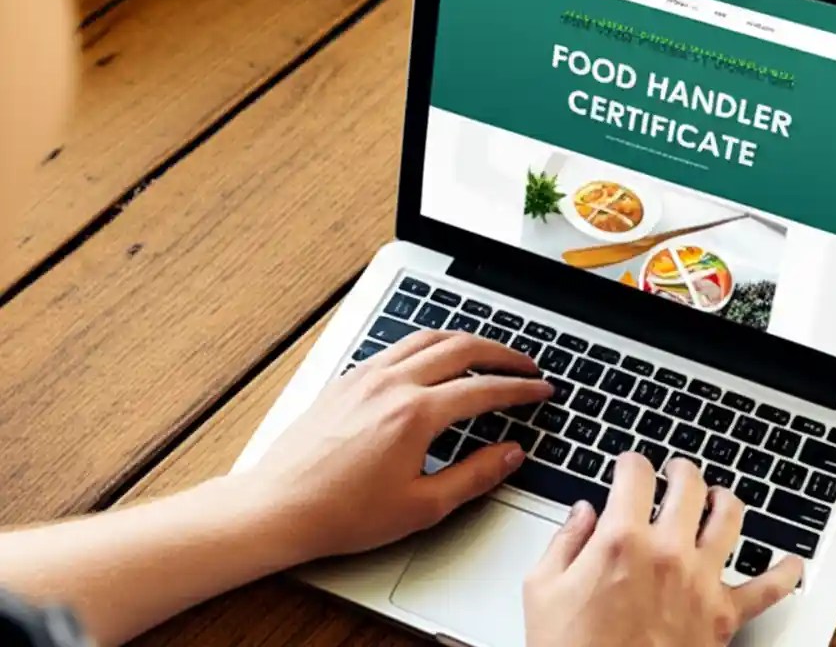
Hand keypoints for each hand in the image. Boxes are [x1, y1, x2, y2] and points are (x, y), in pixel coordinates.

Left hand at [244, 331, 552, 561]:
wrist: (278, 508)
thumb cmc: (342, 514)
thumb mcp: (422, 507)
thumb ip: (475, 476)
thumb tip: (510, 454)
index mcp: (415, 414)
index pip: (484, 389)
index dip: (521, 388)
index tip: (540, 390)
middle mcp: (391, 384)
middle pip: (461, 348)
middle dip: (502, 353)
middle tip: (526, 365)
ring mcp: (365, 377)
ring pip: (427, 338)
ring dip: (466, 340)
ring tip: (487, 353)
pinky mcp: (346, 380)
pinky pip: (396, 347)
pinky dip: (427, 345)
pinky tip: (433, 360)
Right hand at [523, 454, 801, 646]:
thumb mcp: (542, 591)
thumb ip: (563, 542)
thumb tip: (582, 514)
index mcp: (621, 540)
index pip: (636, 474)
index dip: (631, 463)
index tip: (629, 467)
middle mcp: (668, 552)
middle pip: (689, 485)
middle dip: (680, 471)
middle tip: (674, 474)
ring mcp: (701, 581)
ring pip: (730, 518)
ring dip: (724, 500)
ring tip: (717, 498)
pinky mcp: (724, 616)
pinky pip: (769, 589)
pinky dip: (784, 573)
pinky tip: (790, 563)